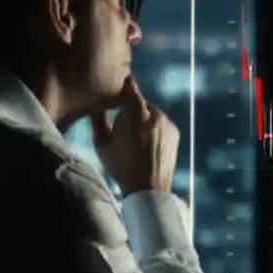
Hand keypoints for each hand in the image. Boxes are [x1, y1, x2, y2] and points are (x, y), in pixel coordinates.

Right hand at [91, 77, 178, 195]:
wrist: (148, 189)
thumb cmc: (121, 166)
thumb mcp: (101, 143)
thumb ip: (98, 118)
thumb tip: (97, 103)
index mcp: (135, 112)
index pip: (130, 86)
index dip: (123, 84)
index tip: (117, 84)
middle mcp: (155, 113)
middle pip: (140, 101)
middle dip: (131, 109)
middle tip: (122, 126)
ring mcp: (167, 123)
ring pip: (151, 113)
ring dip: (143, 119)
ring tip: (135, 139)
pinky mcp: (175, 132)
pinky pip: (161, 124)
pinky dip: (154, 128)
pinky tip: (147, 145)